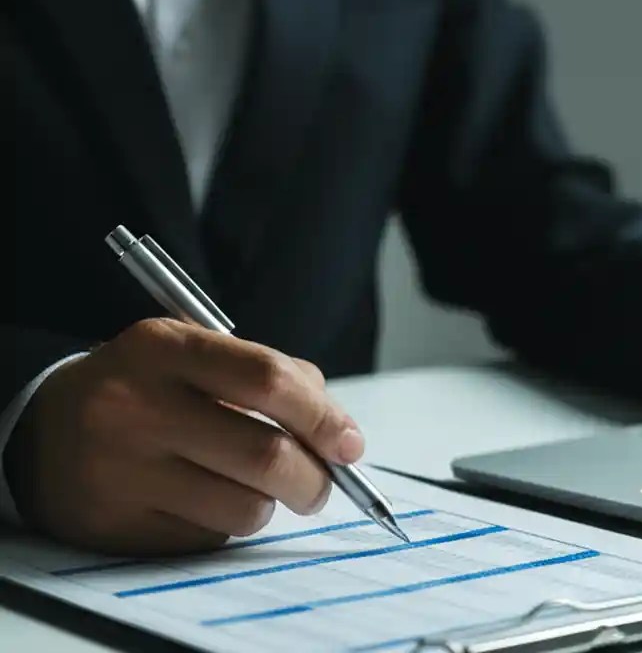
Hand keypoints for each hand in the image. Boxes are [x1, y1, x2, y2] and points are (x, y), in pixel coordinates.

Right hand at [8, 319, 363, 554]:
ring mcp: (120, 469)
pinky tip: (197, 500)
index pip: (267, 380)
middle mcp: (134, 406)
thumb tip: (343, 436)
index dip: (322, 416)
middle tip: (321, 484)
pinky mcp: (115, 524)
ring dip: (268, 503)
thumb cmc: (150, 388)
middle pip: (265, 455)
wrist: (46, 429)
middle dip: (315, 478)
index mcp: (163, 348)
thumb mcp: (198, 355)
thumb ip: (276, 378)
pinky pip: (208, 538)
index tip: (350, 444)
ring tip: (248, 486)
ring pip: (245, 507)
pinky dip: (223, 525)